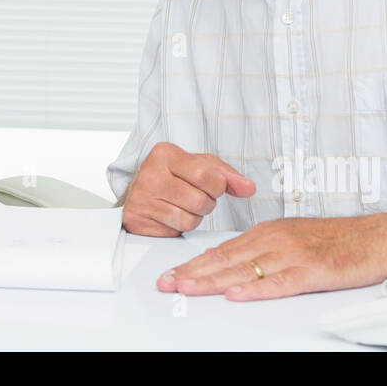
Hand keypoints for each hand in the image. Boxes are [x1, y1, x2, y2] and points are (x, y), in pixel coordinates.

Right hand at [121, 142, 255, 236]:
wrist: (140, 188)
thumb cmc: (173, 175)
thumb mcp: (200, 165)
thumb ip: (227, 175)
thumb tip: (249, 188)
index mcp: (165, 153)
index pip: (205, 175)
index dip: (218, 186)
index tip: (212, 184)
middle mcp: (149, 174)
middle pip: (200, 201)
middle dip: (207, 203)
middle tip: (195, 195)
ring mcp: (141, 198)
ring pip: (189, 220)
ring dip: (194, 216)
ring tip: (183, 205)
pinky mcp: (137, 220)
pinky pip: (175, 231)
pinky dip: (179, 226)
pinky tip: (171, 214)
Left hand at [156, 215, 386, 299]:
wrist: (379, 237)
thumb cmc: (340, 241)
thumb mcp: (294, 239)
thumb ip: (264, 251)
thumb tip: (233, 266)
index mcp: (270, 232)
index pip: (223, 250)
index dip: (195, 263)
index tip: (172, 273)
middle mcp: (276, 240)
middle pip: (226, 258)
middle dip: (193, 272)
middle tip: (166, 282)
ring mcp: (292, 254)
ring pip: (244, 269)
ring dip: (212, 280)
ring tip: (186, 287)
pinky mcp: (312, 271)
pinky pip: (279, 282)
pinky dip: (256, 288)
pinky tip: (237, 295)